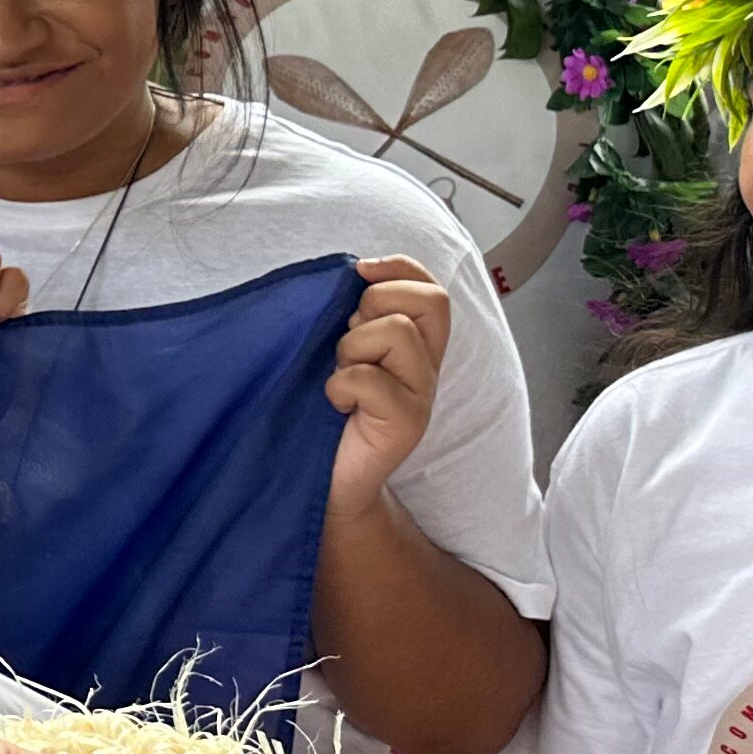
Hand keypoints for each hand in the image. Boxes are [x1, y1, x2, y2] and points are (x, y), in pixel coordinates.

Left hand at [328, 252, 448, 501]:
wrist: (322, 485)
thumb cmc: (321, 416)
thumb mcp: (336, 356)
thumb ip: (350, 320)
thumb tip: (348, 278)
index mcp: (414, 347)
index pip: (431, 288)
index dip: (400, 268)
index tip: (360, 272)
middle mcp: (426, 367)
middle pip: (430, 300)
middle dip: (376, 303)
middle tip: (346, 340)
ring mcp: (422, 395)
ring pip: (397, 331)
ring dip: (352, 347)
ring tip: (338, 378)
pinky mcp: (407, 423)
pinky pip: (369, 379)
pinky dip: (340, 386)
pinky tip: (336, 407)